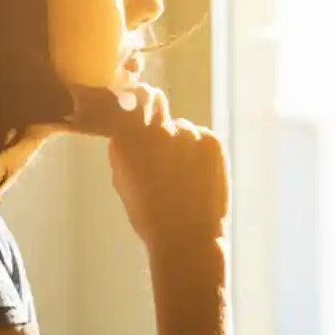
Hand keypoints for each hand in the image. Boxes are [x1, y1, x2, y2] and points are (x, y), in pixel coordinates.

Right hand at [64, 85, 229, 246]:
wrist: (187, 236)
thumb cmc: (150, 215)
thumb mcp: (123, 181)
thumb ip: (122, 150)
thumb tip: (123, 130)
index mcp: (127, 138)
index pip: (128, 97)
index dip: (131, 97)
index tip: (132, 101)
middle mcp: (156, 129)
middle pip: (155, 102)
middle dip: (154, 113)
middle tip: (159, 139)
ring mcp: (187, 133)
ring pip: (182, 129)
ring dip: (181, 144)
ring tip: (183, 177)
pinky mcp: (212, 141)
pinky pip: (202, 138)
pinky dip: (201, 152)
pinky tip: (198, 178)